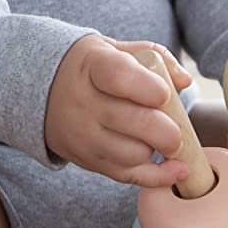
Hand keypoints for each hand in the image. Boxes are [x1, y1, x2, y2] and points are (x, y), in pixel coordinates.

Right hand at [44, 34, 194, 187]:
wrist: (43, 89)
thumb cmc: (91, 68)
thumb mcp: (116, 50)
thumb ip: (155, 57)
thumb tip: (184, 80)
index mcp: (92, 66)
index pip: (120, 78)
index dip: (150, 89)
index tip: (164, 94)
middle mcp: (84, 103)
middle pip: (134, 123)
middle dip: (167, 131)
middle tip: (175, 129)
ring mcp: (83, 135)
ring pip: (132, 154)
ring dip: (156, 150)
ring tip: (161, 139)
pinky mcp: (87, 160)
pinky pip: (126, 175)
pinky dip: (157, 177)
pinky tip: (176, 170)